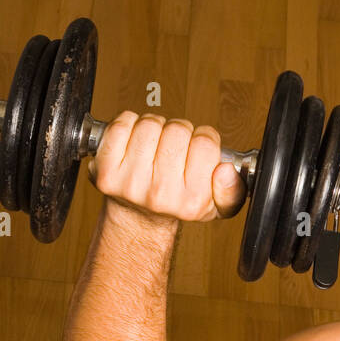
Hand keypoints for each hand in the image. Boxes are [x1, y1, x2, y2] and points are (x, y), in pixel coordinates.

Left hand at [86, 112, 246, 222]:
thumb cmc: (179, 204)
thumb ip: (233, 190)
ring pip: (151, 123)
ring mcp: (130, 183)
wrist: (140, 217)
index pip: (206, 143)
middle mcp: (160, 194)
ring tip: (155, 146)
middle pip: (178, 130)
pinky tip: (135, 141)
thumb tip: (225, 170)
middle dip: (179, 133)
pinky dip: (129, 124)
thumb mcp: (217, 206)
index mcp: (191, 201)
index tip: (197, 150)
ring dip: (155, 127)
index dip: (204, 140)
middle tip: (174, 150)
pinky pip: (122, 124)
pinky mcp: (106, 171)